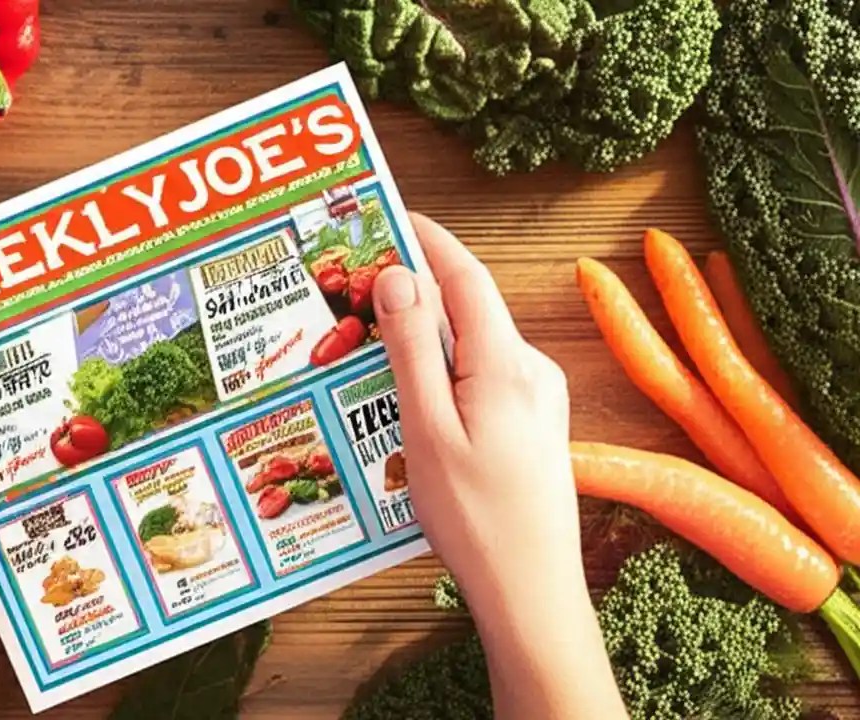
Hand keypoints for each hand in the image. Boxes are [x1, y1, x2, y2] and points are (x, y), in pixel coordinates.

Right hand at [374, 213, 623, 718]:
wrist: (532, 592)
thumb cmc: (475, 519)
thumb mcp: (427, 430)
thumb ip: (411, 350)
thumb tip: (397, 276)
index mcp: (506, 364)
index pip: (463, 275)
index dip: (425, 239)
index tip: (386, 215)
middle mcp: (531, 371)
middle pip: (466, 308)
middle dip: (412, 292)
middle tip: (353, 293)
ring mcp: (538, 400)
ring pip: (470, 347)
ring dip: (423, 338)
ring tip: (368, 351)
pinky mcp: (533, 426)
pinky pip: (480, 379)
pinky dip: (441, 372)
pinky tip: (406, 400)